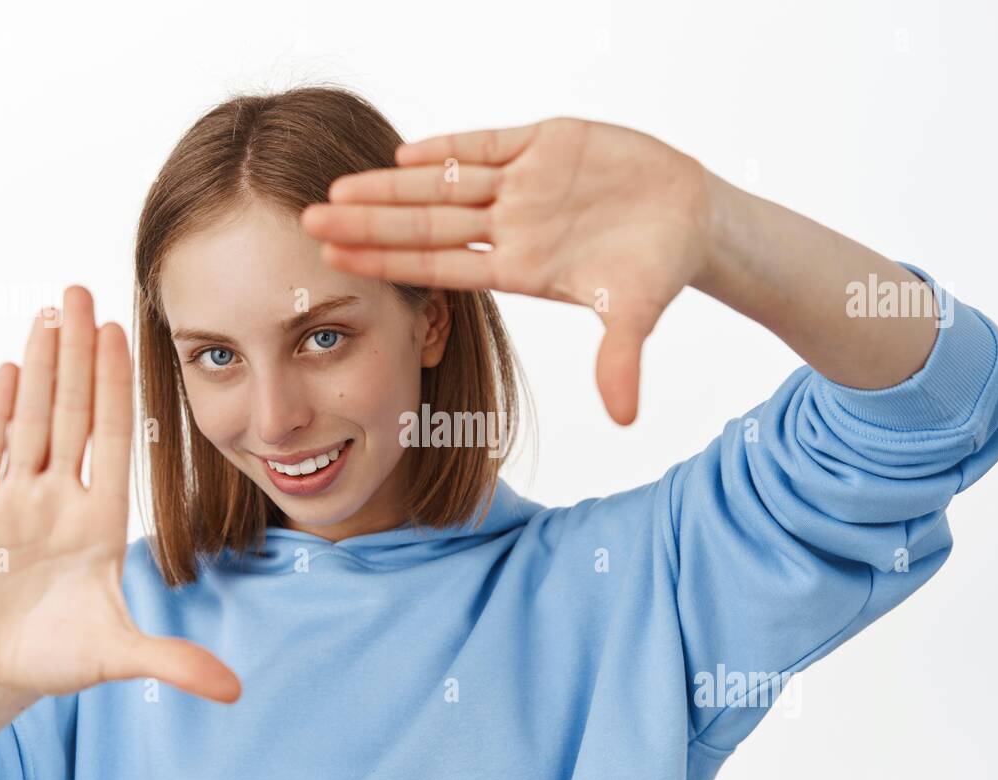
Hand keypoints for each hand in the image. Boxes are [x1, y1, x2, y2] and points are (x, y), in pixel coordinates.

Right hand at [0, 286, 242, 704]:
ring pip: (29, 421)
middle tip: (81, 290)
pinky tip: (9, 369)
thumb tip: (236, 691)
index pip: (113, 437)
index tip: (123, 332)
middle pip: (71, 413)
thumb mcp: (119, 656)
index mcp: (101, 518)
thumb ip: (173, 662)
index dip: (116, 386)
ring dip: (39, 368)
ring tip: (47, 312)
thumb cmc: (58, 656)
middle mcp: (59, 498)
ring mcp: (13, 502)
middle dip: (77, 353)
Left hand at [299, 117, 713, 424]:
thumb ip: (621, 359)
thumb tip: (624, 418)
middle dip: (368, 223)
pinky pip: (488, 143)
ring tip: (338, 187)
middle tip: (308, 220)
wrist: (689, 215)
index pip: (439, 266)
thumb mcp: (637, 314)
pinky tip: (405, 152)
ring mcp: (523, 184)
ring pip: (443, 183)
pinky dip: (451, 145)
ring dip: (392, 185)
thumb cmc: (657, 267)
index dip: (388, 264)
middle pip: (424, 225)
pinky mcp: (546, 143)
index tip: (337, 264)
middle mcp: (510, 226)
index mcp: (520, 268)